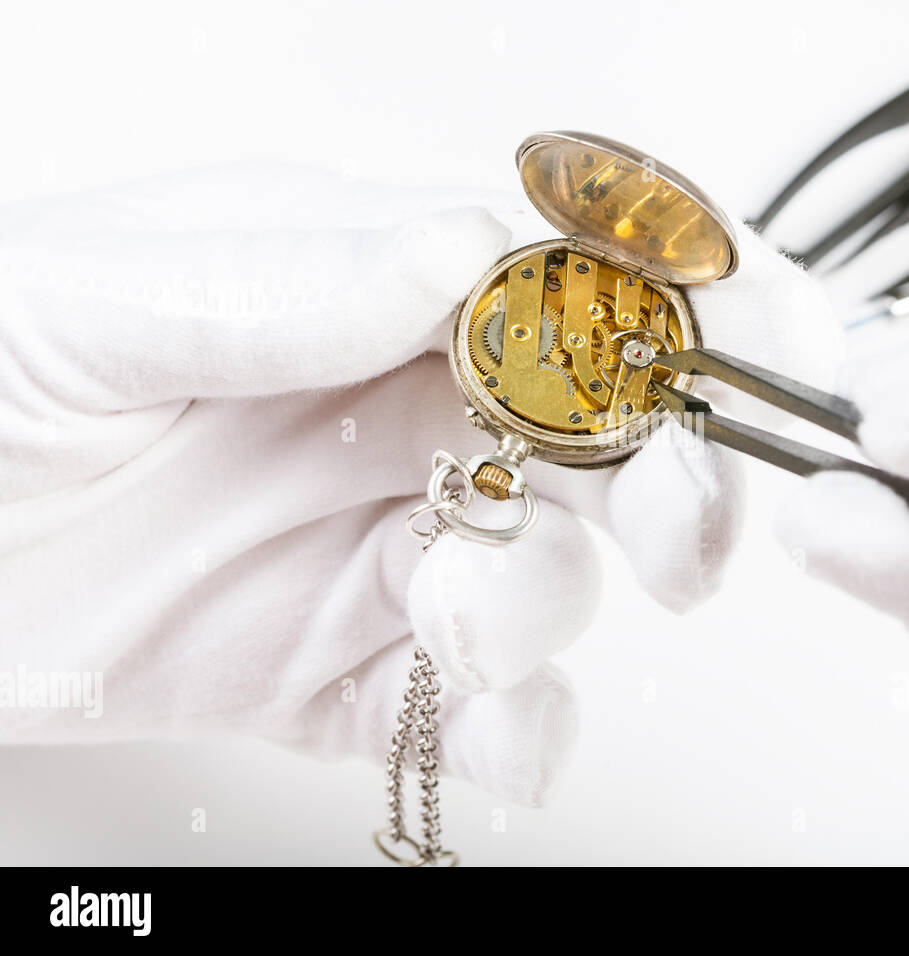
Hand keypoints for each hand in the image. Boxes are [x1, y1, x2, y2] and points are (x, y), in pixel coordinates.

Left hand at [0, 163, 837, 804]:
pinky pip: (470, 707)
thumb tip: (464, 253)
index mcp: (352, 289)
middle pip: (597, 432)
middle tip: (676, 532)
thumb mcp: (89, 299)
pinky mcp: (346, 667)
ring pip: (548, 575)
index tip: (728, 350)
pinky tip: (494, 737)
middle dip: (667, 478)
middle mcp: (392, 414)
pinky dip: (514, 733)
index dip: (662, 306)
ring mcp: (380, 545)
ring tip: (469, 623)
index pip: (550, 273)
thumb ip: (282, 277)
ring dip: (548, 608)